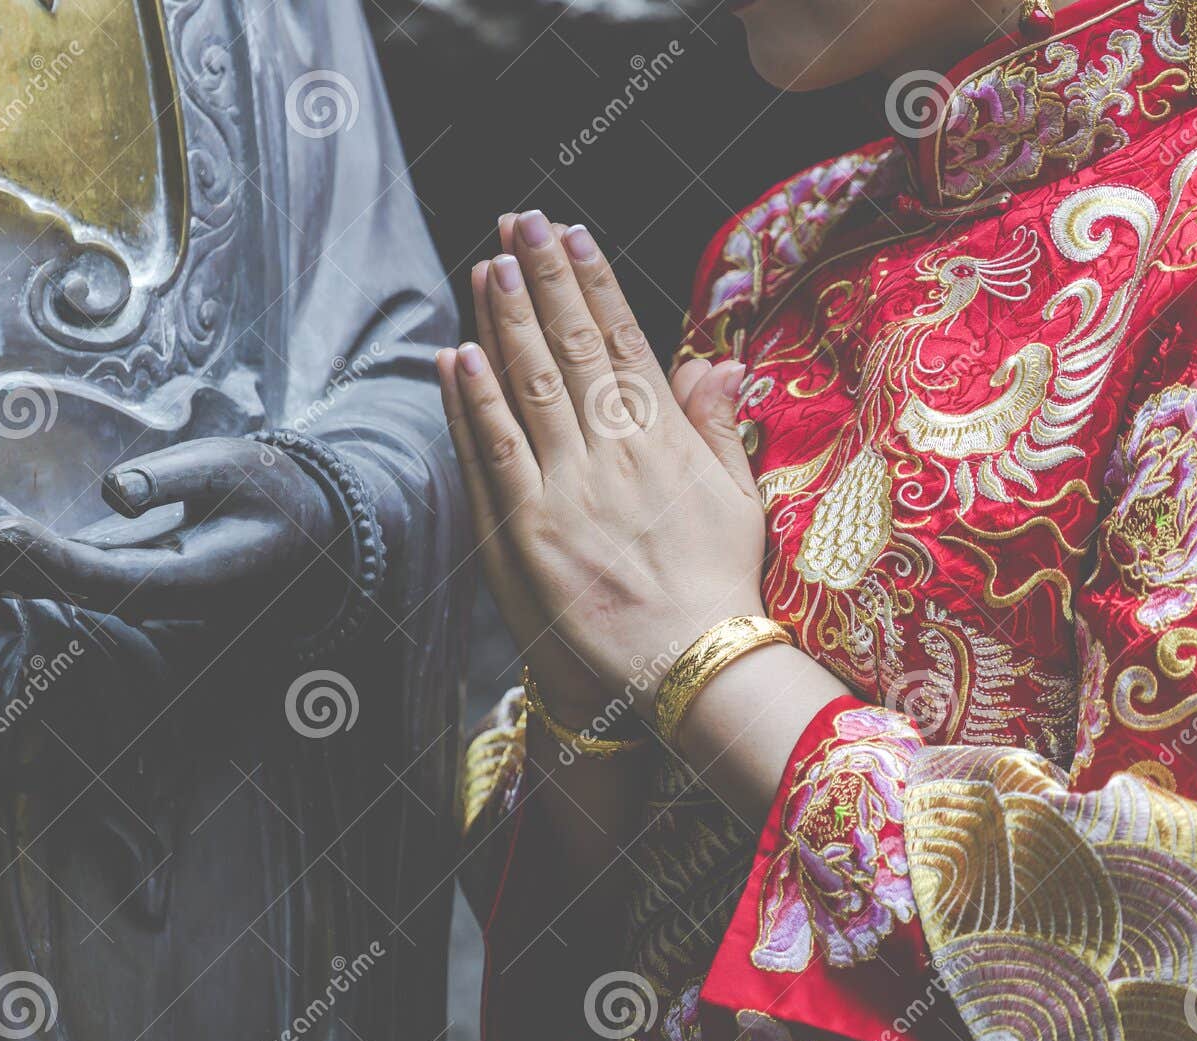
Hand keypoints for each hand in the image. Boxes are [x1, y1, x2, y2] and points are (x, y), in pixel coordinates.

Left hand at [0, 437, 342, 623]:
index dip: (41, 556)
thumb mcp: (239, 471)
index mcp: (182, 581)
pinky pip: (48, 568)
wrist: (308, 539)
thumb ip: (177, 480)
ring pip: (40, 585)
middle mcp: (145, 597)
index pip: (99, 575)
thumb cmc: (278, 497)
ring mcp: (126, 587)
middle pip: (51, 590)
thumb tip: (112, 492)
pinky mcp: (115, 569)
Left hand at [440, 210, 766, 718]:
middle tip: (520, 221)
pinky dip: (474, 401)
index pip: (621, 342)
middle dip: (543, 278)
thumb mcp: (738, 498)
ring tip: (489, 265)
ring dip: (505, 321)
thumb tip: (716, 360)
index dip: (594, 284)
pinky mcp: (528, 529)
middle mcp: (614, 451)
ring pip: (529, 387)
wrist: (690, 662)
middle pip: (570, 348)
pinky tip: (457, 354)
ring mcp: (567, 488)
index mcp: (664, 438)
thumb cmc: (718, 585)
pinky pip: (496, 452)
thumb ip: (718, 426)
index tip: (574, 235)